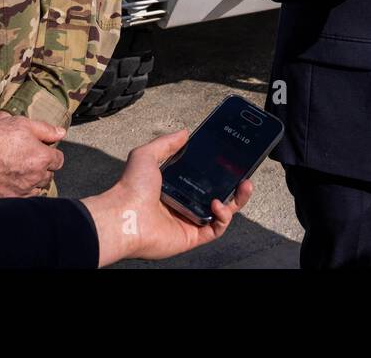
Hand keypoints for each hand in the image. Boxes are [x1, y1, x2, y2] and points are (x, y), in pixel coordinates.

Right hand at [0, 113, 66, 198]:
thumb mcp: (21, 124)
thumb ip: (44, 129)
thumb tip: (61, 132)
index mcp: (43, 158)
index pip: (58, 160)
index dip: (50, 154)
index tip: (41, 150)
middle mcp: (36, 177)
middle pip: (48, 176)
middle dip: (42, 169)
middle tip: (27, 160)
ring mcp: (23, 190)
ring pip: (36, 189)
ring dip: (32, 183)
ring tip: (18, 173)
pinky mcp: (9, 199)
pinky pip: (22, 199)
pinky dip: (19, 192)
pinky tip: (10, 184)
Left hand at [81, 130, 252, 265]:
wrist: (124, 215)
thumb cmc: (131, 187)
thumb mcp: (147, 154)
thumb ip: (167, 142)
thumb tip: (185, 132)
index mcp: (175, 186)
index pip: (204, 178)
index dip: (220, 170)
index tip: (233, 160)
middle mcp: (184, 204)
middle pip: (218, 195)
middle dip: (236, 185)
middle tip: (246, 174)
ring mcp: (189, 221)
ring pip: (223, 212)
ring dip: (237, 200)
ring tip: (244, 186)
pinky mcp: (192, 237)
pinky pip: (216, 229)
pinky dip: (223, 216)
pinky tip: (218, 204)